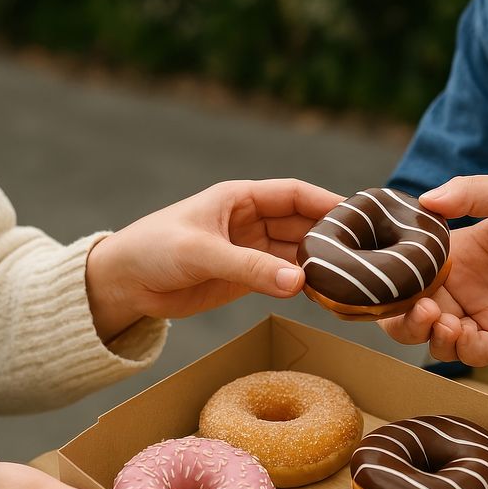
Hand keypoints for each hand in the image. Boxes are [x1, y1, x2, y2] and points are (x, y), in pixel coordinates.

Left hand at [85, 179, 342, 340]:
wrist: (123, 284)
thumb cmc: (153, 250)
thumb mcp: (202, 254)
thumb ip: (250, 269)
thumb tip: (299, 283)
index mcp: (241, 198)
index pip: (295, 194)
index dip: (328, 202)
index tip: (360, 215)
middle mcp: (252, 221)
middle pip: (304, 224)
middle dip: (331, 236)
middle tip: (364, 254)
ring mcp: (252, 250)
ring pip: (298, 253)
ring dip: (320, 263)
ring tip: (350, 278)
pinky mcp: (247, 277)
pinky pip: (285, 278)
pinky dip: (304, 285)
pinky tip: (324, 294)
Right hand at [380, 173, 487, 365]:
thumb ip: (474, 193)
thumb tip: (427, 199)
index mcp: (452, 255)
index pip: (405, 271)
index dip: (386, 275)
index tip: (377, 271)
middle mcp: (459, 289)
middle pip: (407, 312)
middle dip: (399, 314)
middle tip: (416, 303)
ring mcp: (479, 318)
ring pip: (431, 339)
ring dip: (425, 332)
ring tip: (439, 317)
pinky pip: (470, 354)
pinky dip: (459, 348)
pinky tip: (462, 332)